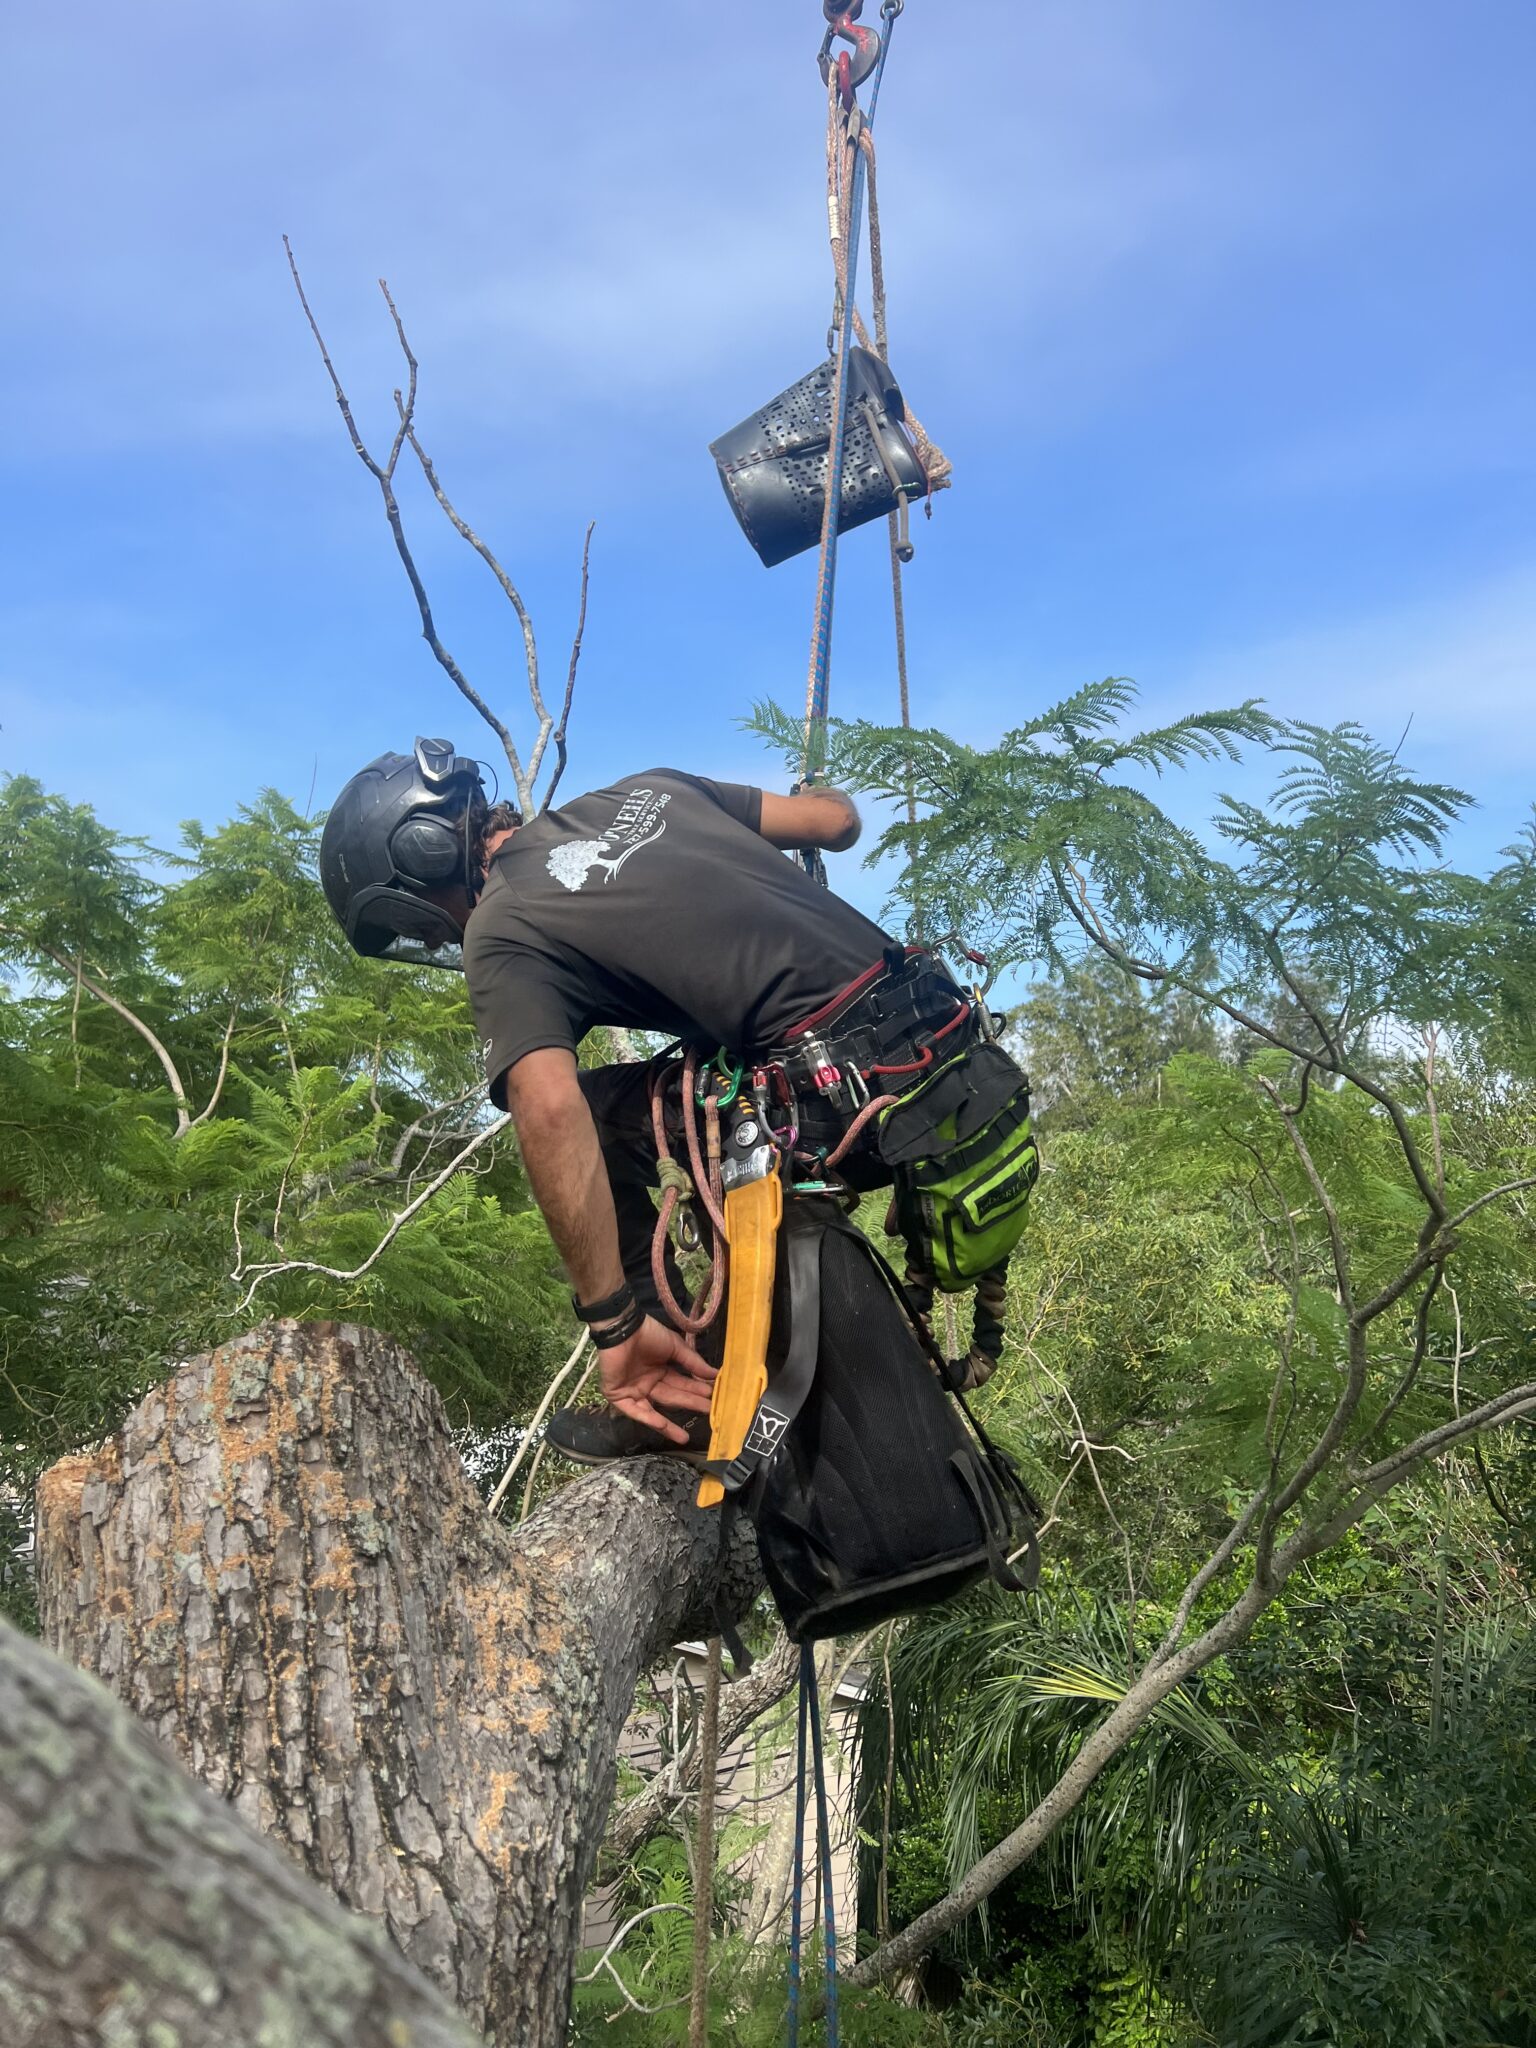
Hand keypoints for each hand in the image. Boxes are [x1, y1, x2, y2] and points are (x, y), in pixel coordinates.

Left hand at [597, 1316, 715, 1441]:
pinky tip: (663, 1426)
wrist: (623, 1329)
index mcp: (661, 1369)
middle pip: (672, 1397)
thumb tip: (715, 1374)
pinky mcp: (620, 1396)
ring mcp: (634, 1391)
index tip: (715, 1397)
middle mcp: (649, 1382)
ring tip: (685, 1438)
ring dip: (668, 1425)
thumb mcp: (675, 1346)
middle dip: (690, 1404)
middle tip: (710, 1412)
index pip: (682, 1384)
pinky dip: (648, 1418)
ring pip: (654, 1410)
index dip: (697, 1390)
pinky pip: (635, 1411)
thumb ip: (693, 1363)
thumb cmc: (648, 1334)